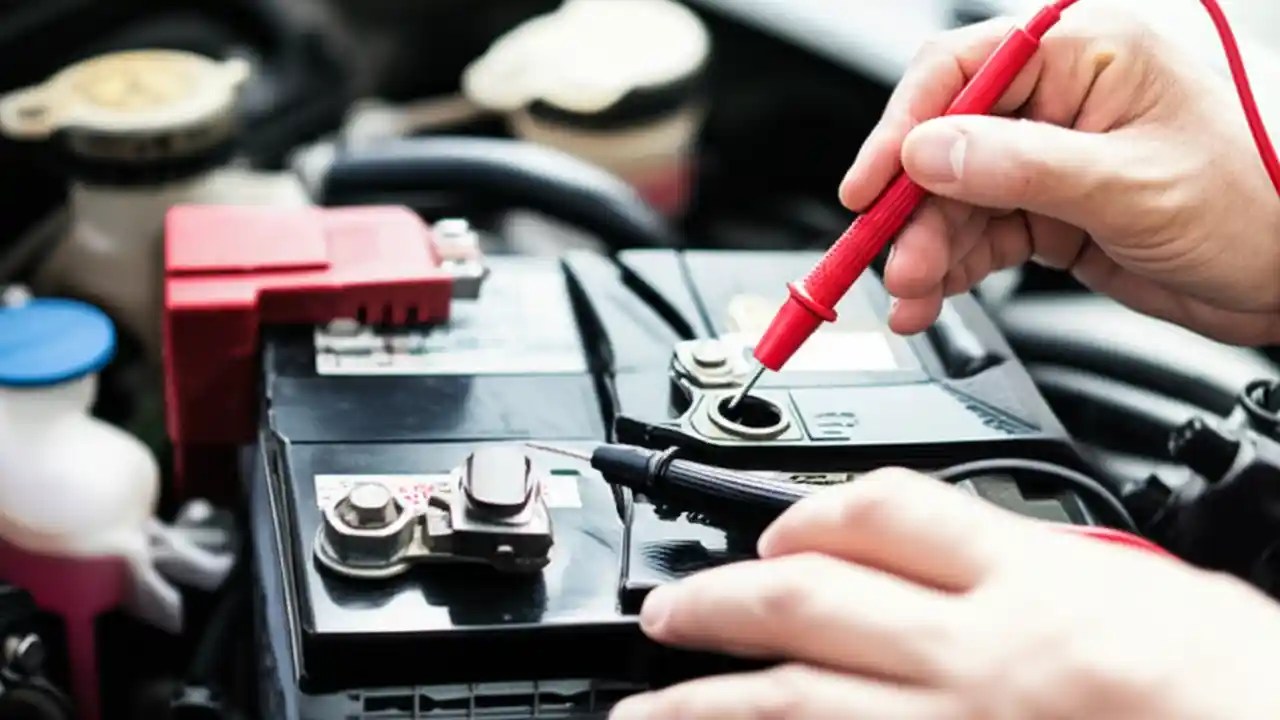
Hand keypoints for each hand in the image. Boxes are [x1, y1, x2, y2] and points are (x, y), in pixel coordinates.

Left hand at [611, 470, 1279, 718]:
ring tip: (647, 707)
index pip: (883, 511)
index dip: (807, 513)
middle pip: (810, 602)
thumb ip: (1036, 565)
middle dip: (718, 602)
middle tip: (666, 612)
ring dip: (709, 704)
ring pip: (800, 704)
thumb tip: (955, 551)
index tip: (772, 529)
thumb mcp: (1148, 589)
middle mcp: (982, 656)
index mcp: (1035, 583)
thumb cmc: (1242, 687)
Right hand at [846, 9, 1279, 344]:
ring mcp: (1049, 160)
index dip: (902, 128)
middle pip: (945, 145)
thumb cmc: (1256, 199)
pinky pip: (979, 236)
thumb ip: (1020, 166)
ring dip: (927, 249)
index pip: (961, 73)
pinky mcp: (1049, 212)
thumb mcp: (1129, 182)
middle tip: (894, 260)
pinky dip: (951, 270)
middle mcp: (1058, 100)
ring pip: (955, 200)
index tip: (869, 185)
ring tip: (914, 294)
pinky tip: (931, 297)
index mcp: (1083, 54)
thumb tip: (928, 152)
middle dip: (913, 209)